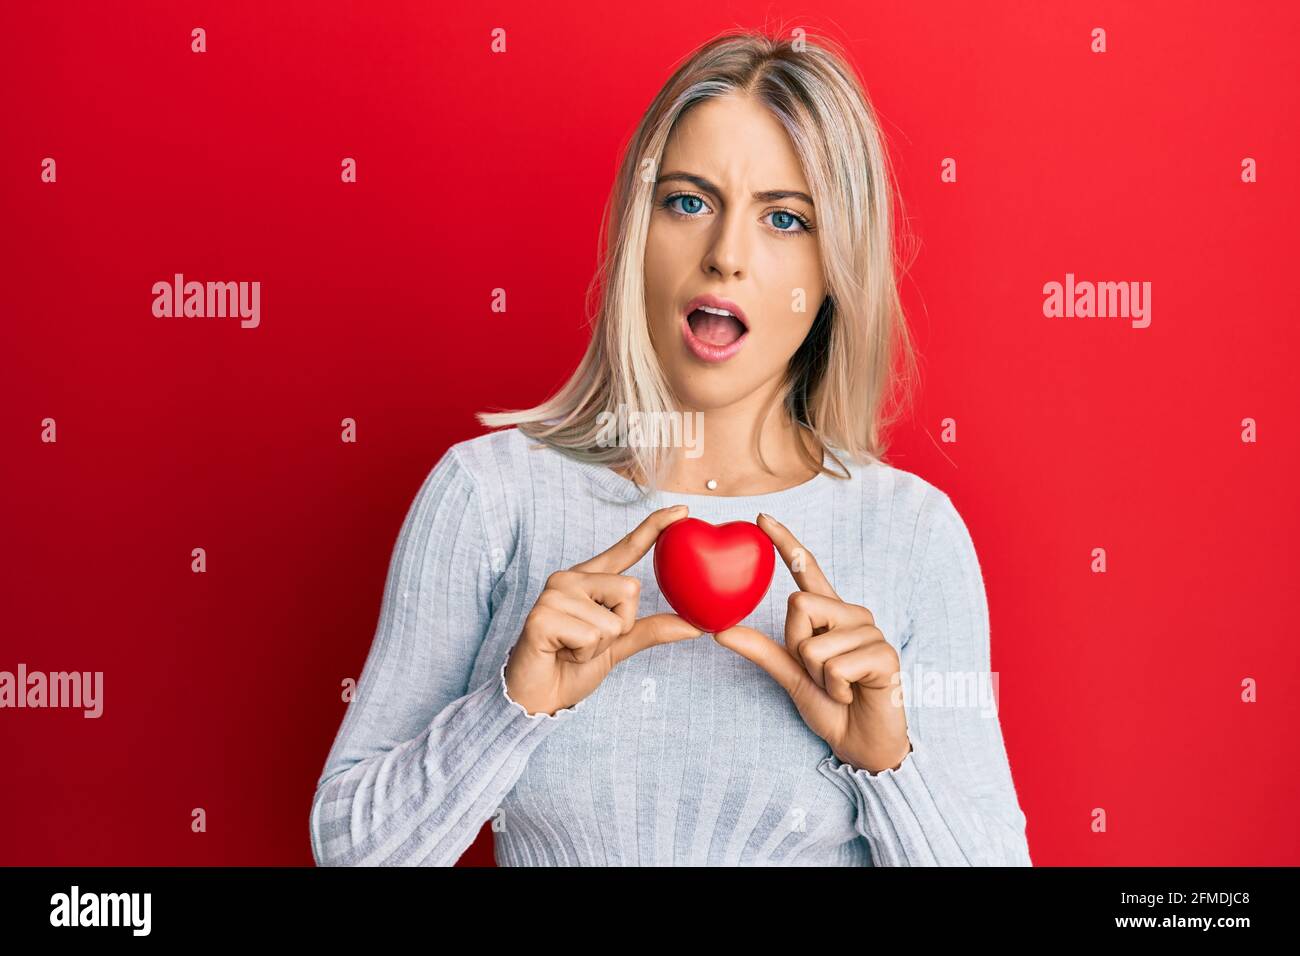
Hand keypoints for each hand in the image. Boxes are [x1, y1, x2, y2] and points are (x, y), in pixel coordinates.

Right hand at [504, 504, 703, 715]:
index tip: (683, 511)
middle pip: (630, 589)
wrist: (538, 698)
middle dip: (621, 626)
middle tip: (589, 641)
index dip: (654, 528)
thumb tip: (696, 625)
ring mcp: (553, 595)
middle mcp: (569, 579)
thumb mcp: (618, 644)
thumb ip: (651, 630)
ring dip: (600, 645)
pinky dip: (584, 654)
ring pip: (613, 619)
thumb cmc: (572, 667)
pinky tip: (561, 653)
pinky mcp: (542, 617)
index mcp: (588, 579)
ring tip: (572, 648)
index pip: (626, 548)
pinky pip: (591, 636)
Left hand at [712, 513, 912, 773]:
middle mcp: (853, 614)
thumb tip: (720, 629)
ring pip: (814, 644)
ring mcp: (872, 632)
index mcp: (830, 613)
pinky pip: (835, 666)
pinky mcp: (885, 655)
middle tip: (820, 674)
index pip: (805, 569)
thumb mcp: (791, 675)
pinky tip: (853, 694)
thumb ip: (761, 650)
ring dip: (818, 677)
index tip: (760, 518)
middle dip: (798, 648)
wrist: (863, 743)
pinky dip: (834, 689)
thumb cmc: (831, 706)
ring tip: (839, 688)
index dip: (785, 542)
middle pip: (798, 606)